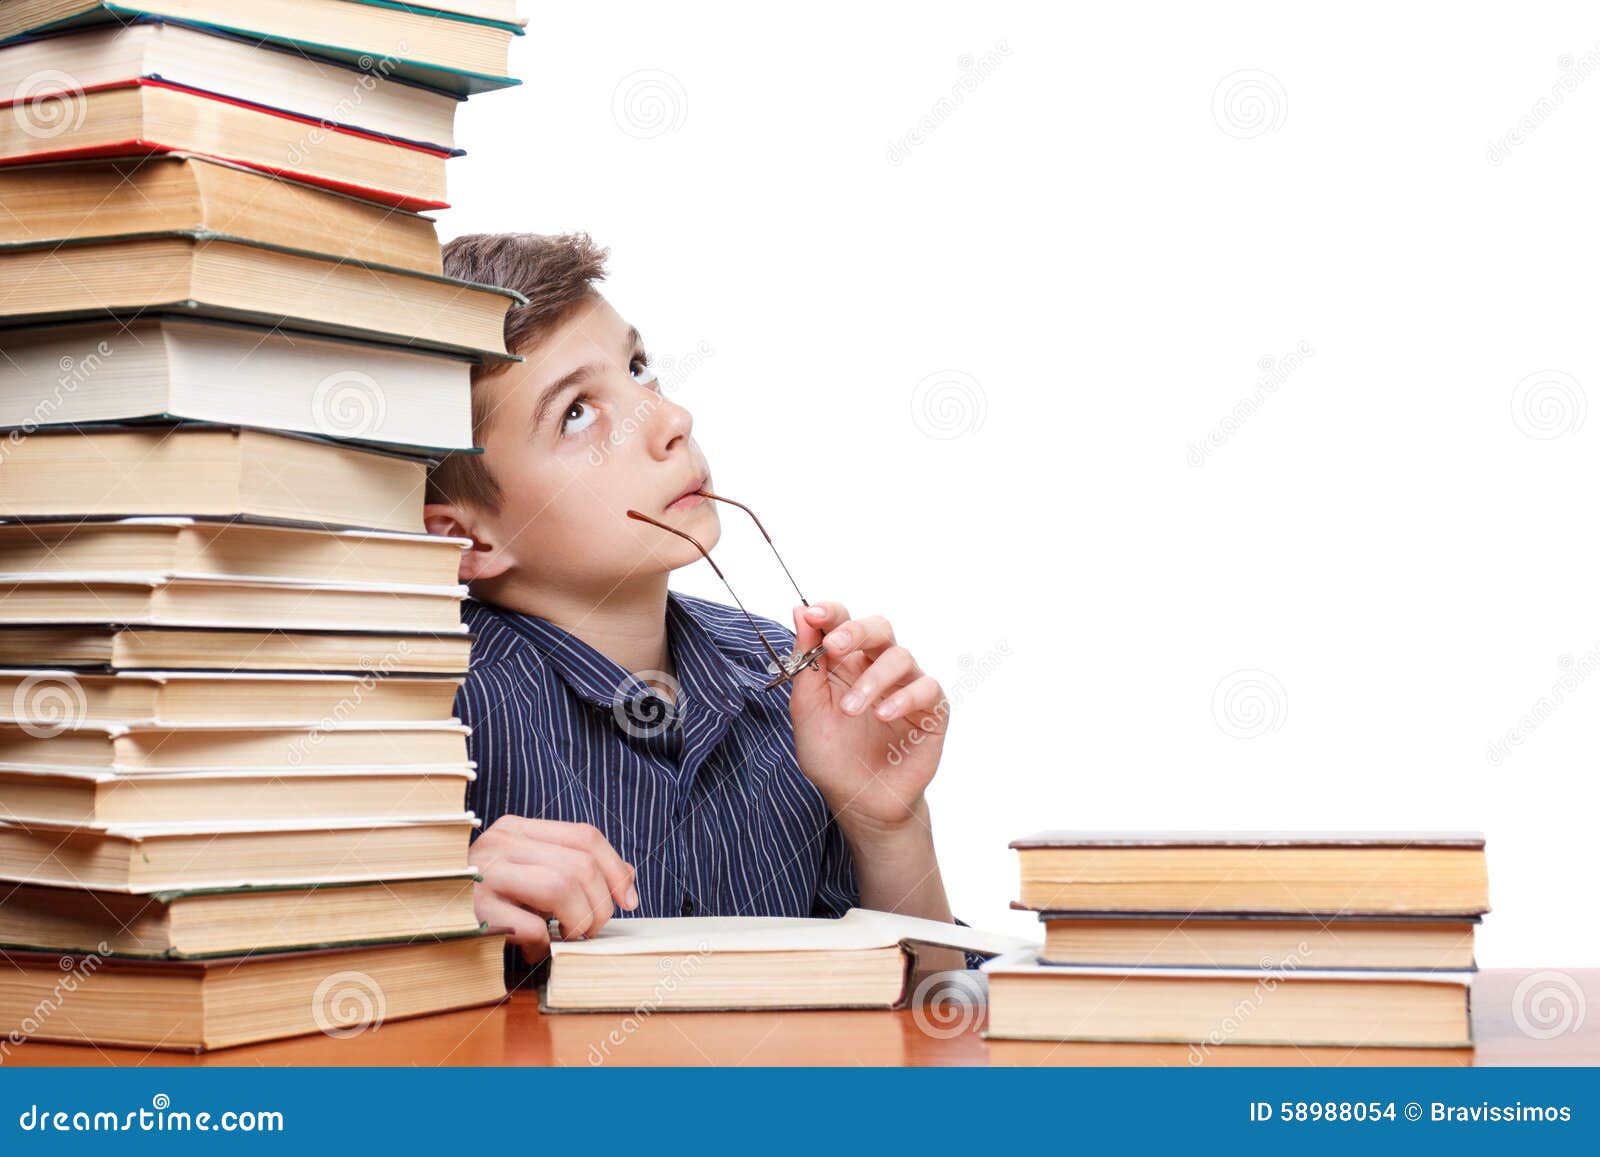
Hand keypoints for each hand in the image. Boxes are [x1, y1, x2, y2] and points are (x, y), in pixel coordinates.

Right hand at [468, 817, 638, 963]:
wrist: (422, 910)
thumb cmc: (488, 896)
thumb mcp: (529, 870)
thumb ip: (571, 865)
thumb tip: (627, 879)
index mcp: (517, 829)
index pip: (585, 835)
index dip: (616, 869)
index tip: (629, 901)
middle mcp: (500, 844)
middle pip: (579, 865)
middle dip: (599, 905)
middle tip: (590, 929)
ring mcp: (484, 875)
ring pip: (561, 887)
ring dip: (577, 922)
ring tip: (567, 937)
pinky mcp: (473, 911)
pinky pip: (530, 927)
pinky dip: (543, 945)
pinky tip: (534, 950)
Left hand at [788, 602, 950, 834]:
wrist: (860, 802)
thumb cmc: (832, 756)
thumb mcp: (807, 712)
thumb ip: (806, 664)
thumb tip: (800, 612)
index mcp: (845, 663)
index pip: (842, 622)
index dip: (830, 612)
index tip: (812, 614)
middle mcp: (877, 668)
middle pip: (878, 627)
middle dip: (856, 631)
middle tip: (835, 648)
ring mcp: (906, 686)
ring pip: (900, 656)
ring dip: (873, 680)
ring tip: (852, 710)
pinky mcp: (931, 709)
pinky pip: (927, 687)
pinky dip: (905, 697)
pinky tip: (884, 716)